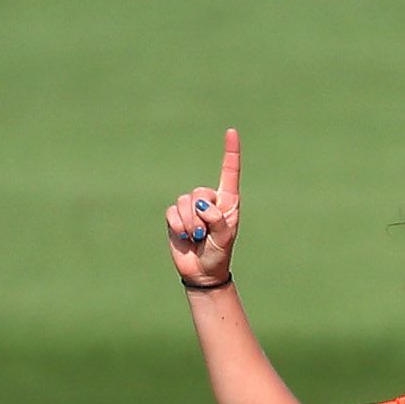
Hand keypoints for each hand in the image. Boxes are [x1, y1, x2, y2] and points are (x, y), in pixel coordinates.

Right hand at [166, 128, 240, 285]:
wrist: (201, 271)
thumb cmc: (218, 254)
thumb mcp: (224, 239)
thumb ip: (218, 221)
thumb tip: (202, 205)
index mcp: (227, 203)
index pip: (229, 173)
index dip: (230, 153)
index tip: (231, 132)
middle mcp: (209, 200)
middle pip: (199, 192)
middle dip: (200, 216)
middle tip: (204, 234)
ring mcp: (191, 207)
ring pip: (184, 202)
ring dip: (189, 224)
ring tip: (195, 237)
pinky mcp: (176, 215)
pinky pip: (172, 212)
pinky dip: (178, 227)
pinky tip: (185, 237)